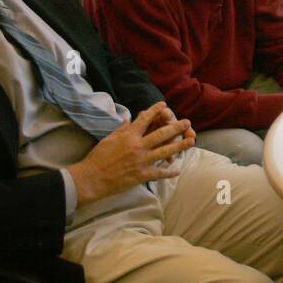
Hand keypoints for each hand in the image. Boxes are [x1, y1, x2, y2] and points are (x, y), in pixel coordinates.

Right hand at [67, 102, 195, 206]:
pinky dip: (168, 172)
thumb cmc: (98, 158)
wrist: (91, 178)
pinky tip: (177, 170)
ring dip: (180, 146)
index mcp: (128, 136)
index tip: (164, 104)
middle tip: (187, 122)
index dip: (155, 110)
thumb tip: (130, 119)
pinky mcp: (141, 175)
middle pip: (161, 134)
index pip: (144, 119)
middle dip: (176, 127)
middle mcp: (137, 146)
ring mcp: (141, 161)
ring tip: (191, 141)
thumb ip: (121, 129)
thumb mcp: (109, 139)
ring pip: (165, 152)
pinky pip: (158, 173)